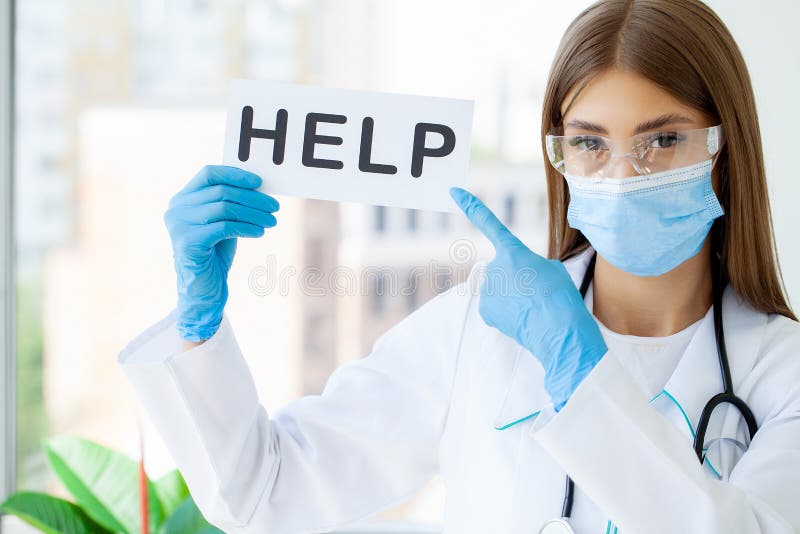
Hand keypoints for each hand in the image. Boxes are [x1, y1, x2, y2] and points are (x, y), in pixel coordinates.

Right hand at [164, 165, 279, 341]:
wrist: (202, 290)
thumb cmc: (214, 254)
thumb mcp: (222, 222)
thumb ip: (230, 203)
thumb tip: (258, 187)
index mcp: (182, 199)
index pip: (208, 173)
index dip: (235, 174)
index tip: (259, 182)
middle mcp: (176, 209)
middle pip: (221, 191)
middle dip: (253, 198)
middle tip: (274, 207)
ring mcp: (179, 225)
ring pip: (224, 208)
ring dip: (254, 213)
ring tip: (272, 221)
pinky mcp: (188, 242)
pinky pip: (224, 227)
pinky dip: (246, 227)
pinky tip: (260, 232)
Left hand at [449, 187, 606, 411]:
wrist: (558, 327)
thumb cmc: (561, 295)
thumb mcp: (551, 269)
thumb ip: (529, 266)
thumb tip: (518, 280)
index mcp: (513, 250)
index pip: (488, 223)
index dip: (471, 206)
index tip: (453, 192)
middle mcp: (494, 266)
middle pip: (502, 270)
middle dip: (514, 280)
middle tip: (534, 293)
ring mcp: (487, 289)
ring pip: (498, 290)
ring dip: (511, 297)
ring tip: (531, 307)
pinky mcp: (485, 309)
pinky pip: (495, 307)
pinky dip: (506, 313)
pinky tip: (521, 318)